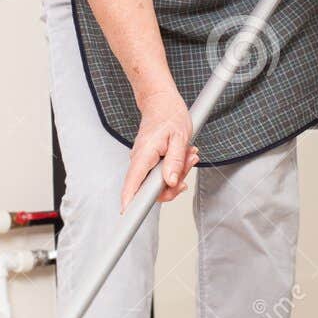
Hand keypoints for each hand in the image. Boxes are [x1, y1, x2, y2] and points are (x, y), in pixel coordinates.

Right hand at [120, 85, 198, 211]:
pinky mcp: (148, 162)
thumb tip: (170, 182)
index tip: (129, 216)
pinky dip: (174, 168)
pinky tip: (182, 155)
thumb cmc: (169, 115)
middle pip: (151, 189)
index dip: (131, 202)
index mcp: (144, 155)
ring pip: (158, 182)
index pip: (133, 184)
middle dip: (173, 183)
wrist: (161, 102)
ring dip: (177, 173)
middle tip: (187, 165)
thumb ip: (174, 162)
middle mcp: (139, 161)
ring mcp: (143, 162)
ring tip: (188, 154)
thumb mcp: (179, 138)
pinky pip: (160, 174)